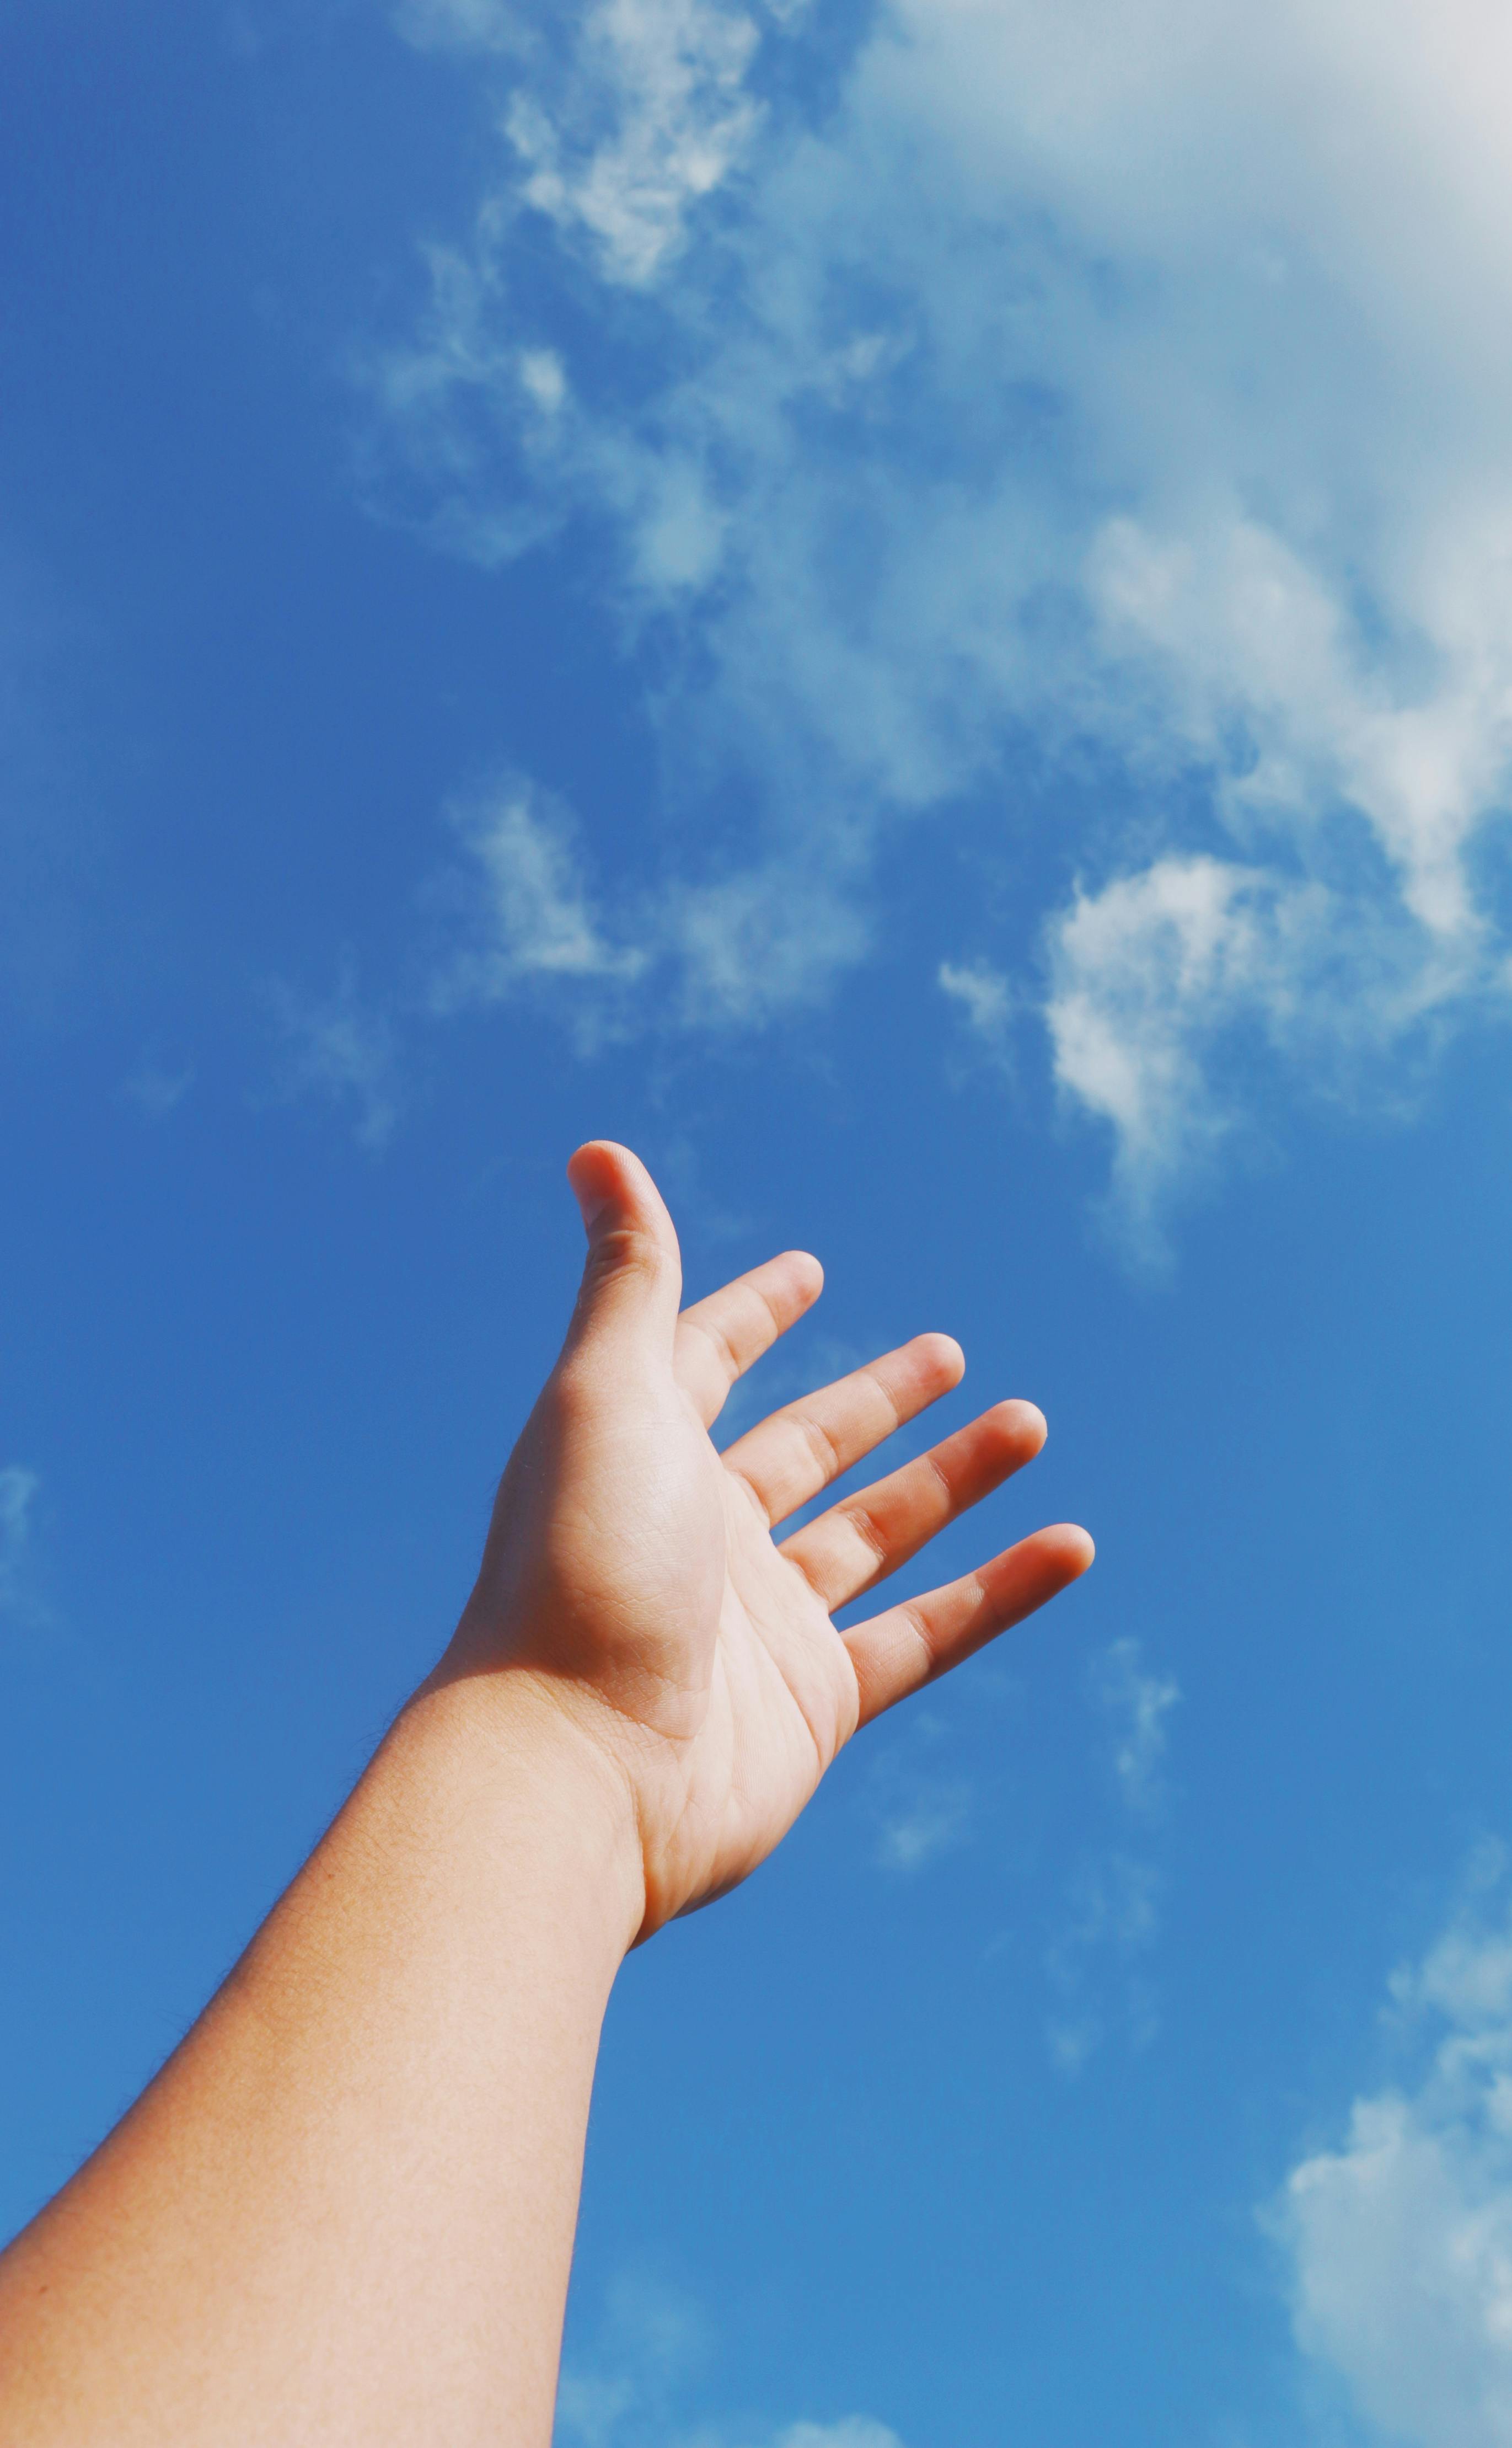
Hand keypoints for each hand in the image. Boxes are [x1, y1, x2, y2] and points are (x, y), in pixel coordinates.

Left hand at [441, 1142, 1091, 1940]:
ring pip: (879, 1532)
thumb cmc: (577, 1566)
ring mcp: (761, 1623)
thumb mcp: (607, 1394)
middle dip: (876, 1398)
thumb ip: (628, 1277)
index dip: (751, 1314)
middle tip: (950, 1353)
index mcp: (643, 1455)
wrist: (575, 1767)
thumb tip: (599, 1148)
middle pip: (806, 1450)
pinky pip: (930, 1632)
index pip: (703, 1364)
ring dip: (955, 1478)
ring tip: (1031, 1420)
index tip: (809, 1275)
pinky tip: (1072, 1546)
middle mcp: (700, 1534)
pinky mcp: (817, 1702)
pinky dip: (1002, 1589)